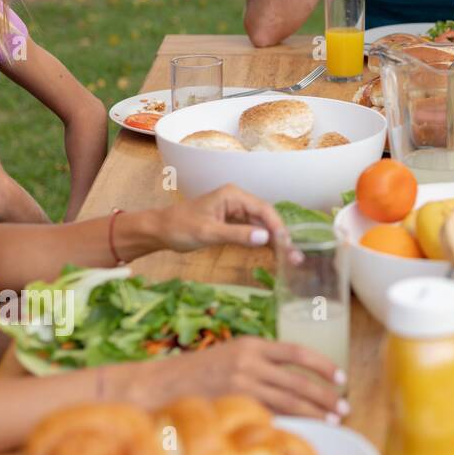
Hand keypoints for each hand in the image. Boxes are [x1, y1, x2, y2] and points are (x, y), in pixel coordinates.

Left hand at [152, 184, 289, 253]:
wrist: (159, 230)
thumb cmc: (179, 227)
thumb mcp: (208, 232)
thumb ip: (237, 234)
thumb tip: (265, 237)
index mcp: (233, 195)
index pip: (263, 209)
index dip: (278, 227)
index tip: (287, 244)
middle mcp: (238, 201)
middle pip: (267, 218)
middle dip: (281, 236)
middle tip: (294, 256)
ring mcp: (237, 212)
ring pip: (262, 226)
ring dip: (275, 242)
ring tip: (290, 259)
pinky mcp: (233, 223)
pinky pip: (253, 232)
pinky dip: (264, 243)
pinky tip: (276, 254)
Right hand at [164, 336, 348, 420]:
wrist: (158, 385)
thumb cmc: (198, 371)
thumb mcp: (232, 355)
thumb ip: (262, 362)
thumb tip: (296, 380)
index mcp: (252, 344)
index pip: (298, 352)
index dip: (324, 366)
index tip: (342, 378)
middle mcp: (248, 362)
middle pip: (298, 381)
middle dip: (325, 396)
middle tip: (343, 408)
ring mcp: (239, 386)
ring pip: (287, 401)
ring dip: (314, 413)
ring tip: (332, 421)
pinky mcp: (231, 406)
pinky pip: (267, 416)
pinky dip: (288, 423)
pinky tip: (302, 430)